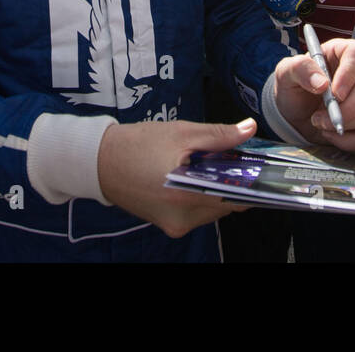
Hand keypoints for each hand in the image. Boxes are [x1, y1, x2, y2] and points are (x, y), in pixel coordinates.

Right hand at [96, 118, 256, 236]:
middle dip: (232, 180)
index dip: (250, 178)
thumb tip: (249, 130)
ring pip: (213, 208)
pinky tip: (192, 175)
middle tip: (229, 155)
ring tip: (206, 163)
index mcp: (188, 198)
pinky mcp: (168, 224)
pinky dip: (202, 194)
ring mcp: (175, 225)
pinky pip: (197, 211)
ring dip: (217, 187)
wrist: (99, 162)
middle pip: (227, 204)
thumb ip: (218, 135)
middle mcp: (184, 220)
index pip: (237, 196)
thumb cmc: (137, 145)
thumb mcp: (181, 133)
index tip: (256, 162)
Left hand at [274, 37, 354, 148]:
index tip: (335, 93)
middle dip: (346, 107)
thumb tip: (322, 83)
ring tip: (318, 122)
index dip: (350, 73)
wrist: (292, 115)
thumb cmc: (292, 87)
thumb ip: (300, 69)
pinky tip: (328, 134)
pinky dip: (347, 141)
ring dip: (343, 123)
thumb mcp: (286, 72)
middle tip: (320, 116)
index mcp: (342, 54)